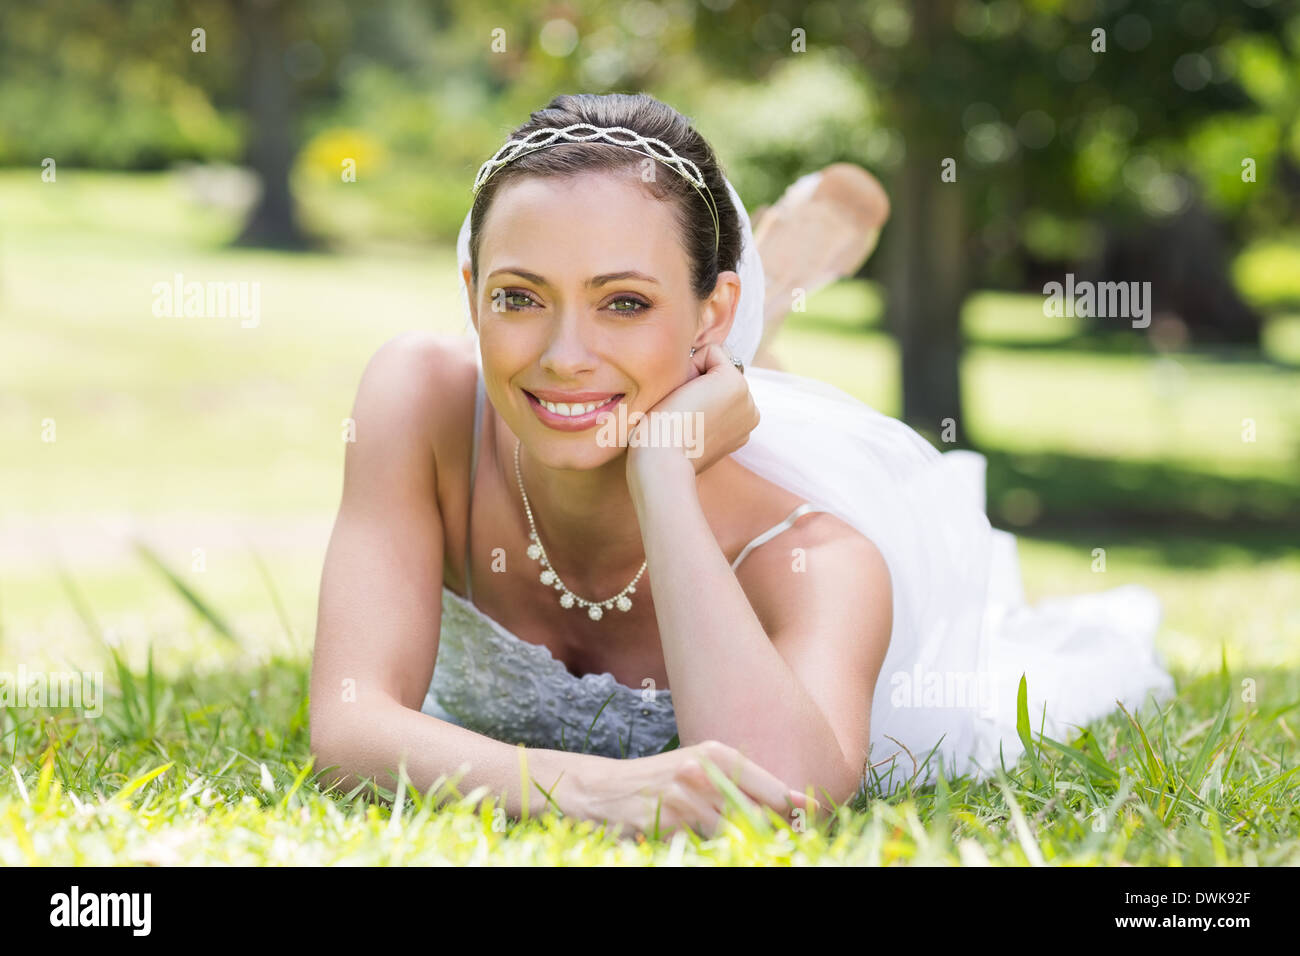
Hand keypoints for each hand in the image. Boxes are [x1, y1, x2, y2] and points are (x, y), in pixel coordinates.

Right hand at [571, 739, 820, 839]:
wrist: (602, 789)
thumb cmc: (659, 781)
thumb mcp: (699, 770)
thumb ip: (738, 784)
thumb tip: (791, 806)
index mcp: (717, 754)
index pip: (771, 789)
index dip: (796, 810)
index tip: (814, 821)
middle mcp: (702, 772)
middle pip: (757, 817)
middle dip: (773, 835)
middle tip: (784, 844)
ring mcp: (682, 798)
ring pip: (731, 835)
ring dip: (741, 847)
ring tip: (746, 848)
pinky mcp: (664, 823)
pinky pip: (699, 848)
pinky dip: (705, 851)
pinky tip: (696, 843)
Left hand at [626, 344, 758, 478]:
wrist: (660, 460)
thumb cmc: (660, 447)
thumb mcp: (686, 427)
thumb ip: (698, 408)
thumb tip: (691, 380)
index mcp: (739, 428)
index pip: (715, 390)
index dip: (690, 395)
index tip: (682, 424)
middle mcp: (750, 413)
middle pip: (716, 374)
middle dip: (694, 384)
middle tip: (681, 417)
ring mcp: (747, 399)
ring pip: (713, 363)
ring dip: (692, 378)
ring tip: (683, 408)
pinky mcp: (736, 383)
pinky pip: (711, 351)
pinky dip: (692, 365)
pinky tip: (686, 396)